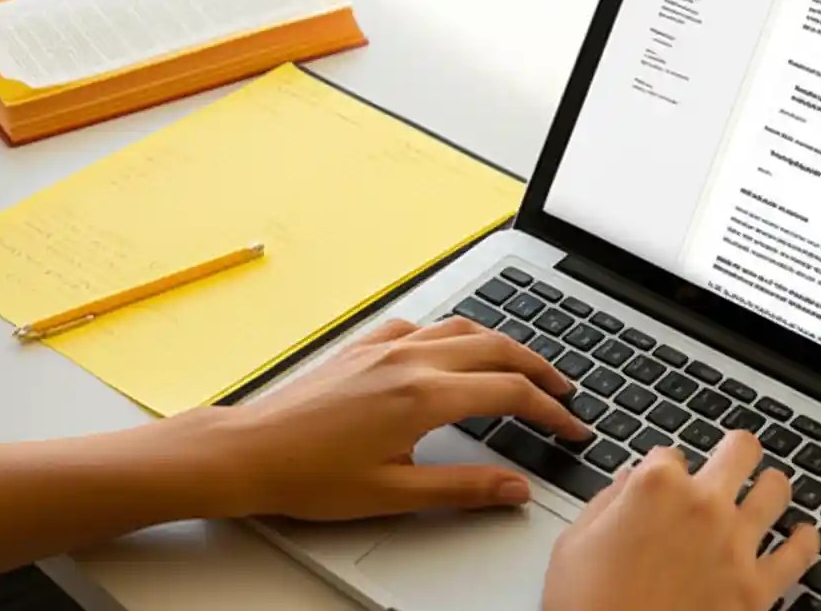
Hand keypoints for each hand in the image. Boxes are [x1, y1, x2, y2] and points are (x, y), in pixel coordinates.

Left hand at [215, 317, 591, 519]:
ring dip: (504, 345)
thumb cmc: (309, 475)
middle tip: (566, 391)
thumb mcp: (395, 493)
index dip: (552, 412)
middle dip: (540, 370)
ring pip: (465, 328)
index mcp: (423, 397)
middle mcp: (410, 361)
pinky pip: (424, 326)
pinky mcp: (365, 346)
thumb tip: (515, 488)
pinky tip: (456, 349)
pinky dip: (456, 333)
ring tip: (524, 366)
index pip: (511, 395)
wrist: (248, 452)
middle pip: (498, 350)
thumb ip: (464, 488)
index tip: (572, 427)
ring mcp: (387, 348)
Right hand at [544, 432, 820, 610]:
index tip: (665, 481)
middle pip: (740, 450)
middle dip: (735, 453)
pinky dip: (804, 540)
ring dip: (770, 487)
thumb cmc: (587, 608)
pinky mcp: (758, 588)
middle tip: (734, 461)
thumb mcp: (574, 544)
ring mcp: (735, 544)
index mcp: (654, 487)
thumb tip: (627, 481)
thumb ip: (607, 503)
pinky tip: (802, 535)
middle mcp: (702, 505)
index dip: (666, 467)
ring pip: (776, 489)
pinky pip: (800, 552)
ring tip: (767, 490)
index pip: (671, 452)